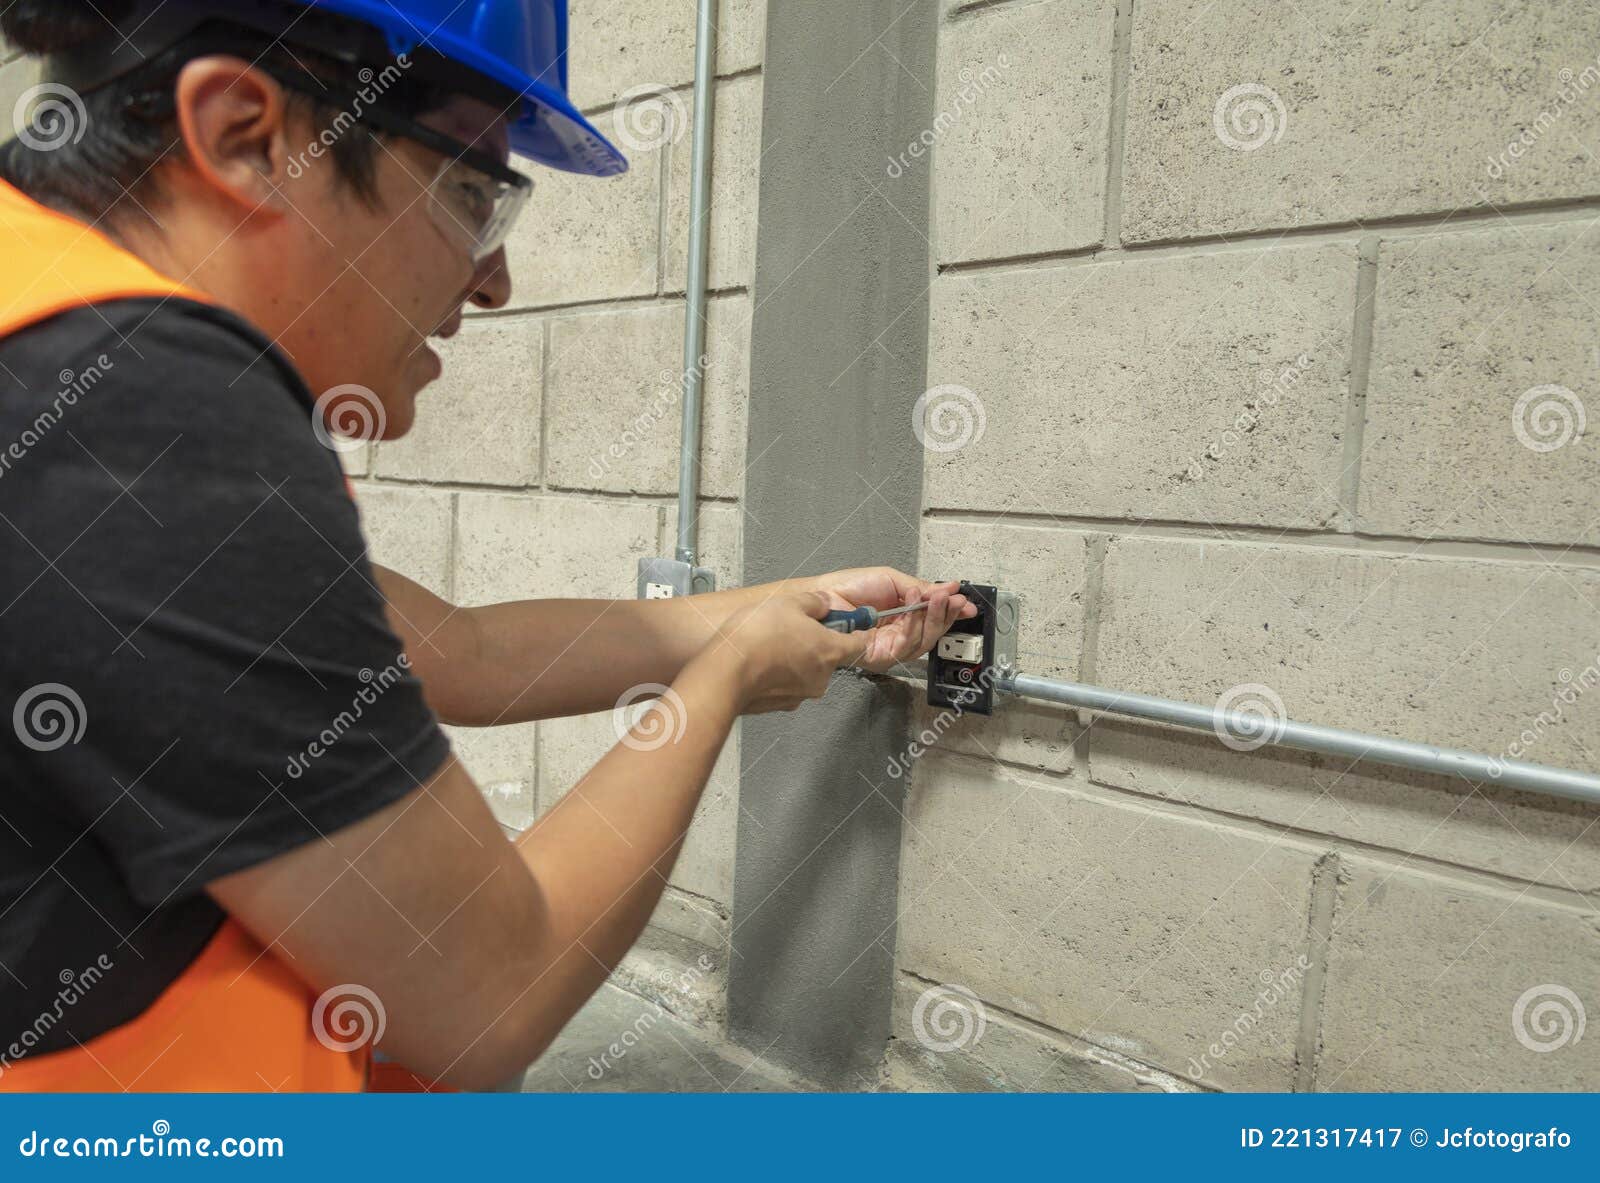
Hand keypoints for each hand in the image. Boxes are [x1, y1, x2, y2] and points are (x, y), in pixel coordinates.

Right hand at [699, 590, 867, 713]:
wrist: (725, 673)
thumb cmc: (756, 638)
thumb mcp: (789, 602)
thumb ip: (813, 602)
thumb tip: (822, 603)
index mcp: (830, 650)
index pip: (860, 644)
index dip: (856, 631)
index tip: (852, 624)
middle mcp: (821, 677)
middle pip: (828, 657)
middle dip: (814, 643)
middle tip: (793, 628)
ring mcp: (800, 694)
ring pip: (805, 672)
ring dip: (794, 660)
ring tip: (770, 644)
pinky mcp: (778, 704)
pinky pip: (785, 686)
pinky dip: (776, 675)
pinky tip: (760, 662)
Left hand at [810, 567, 975, 672]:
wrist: (823, 597)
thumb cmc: (849, 588)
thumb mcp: (892, 580)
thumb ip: (921, 589)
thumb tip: (948, 589)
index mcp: (903, 615)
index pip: (933, 618)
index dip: (951, 611)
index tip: (965, 602)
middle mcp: (899, 633)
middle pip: (933, 632)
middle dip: (946, 614)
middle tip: (953, 598)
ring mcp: (890, 646)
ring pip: (924, 641)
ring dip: (932, 618)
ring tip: (934, 597)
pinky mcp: (881, 657)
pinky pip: (905, 645)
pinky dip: (912, 626)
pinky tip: (912, 609)